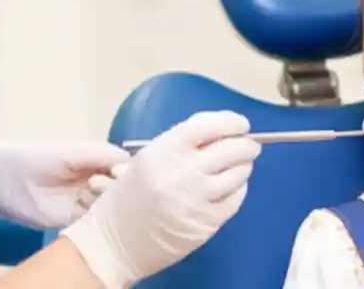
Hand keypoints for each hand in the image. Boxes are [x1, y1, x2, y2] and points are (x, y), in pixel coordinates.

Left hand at [0, 141, 130, 229]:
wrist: (6, 181)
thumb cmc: (39, 158)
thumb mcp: (74, 152)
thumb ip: (103, 156)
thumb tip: (129, 165)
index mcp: (98, 163)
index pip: (125, 168)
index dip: (128, 172)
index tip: (120, 173)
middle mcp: (97, 183)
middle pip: (121, 189)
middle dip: (116, 187)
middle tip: (98, 183)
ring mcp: (87, 203)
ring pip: (110, 206)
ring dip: (105, 201)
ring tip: (87, 191)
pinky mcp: (75, 221)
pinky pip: (95, 222)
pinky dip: (97, 218)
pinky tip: (89, 210)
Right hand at [61, 111, 259, 288]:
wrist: (115, 241)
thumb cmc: (129, 196)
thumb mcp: (148, 159)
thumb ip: (182, 144)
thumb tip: (222, 132)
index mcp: (164, 151)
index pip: (209, 125)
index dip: (231, 122)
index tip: (240, 124)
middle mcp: (183, 173)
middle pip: (231, 149)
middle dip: (246, 145)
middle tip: (248, 145)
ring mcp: (196, 200)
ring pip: (238, 175)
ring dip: (243, 167)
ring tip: (240, 166)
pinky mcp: (206, 224)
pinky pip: (234, 200)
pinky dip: (237, 190)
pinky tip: (231, 188)